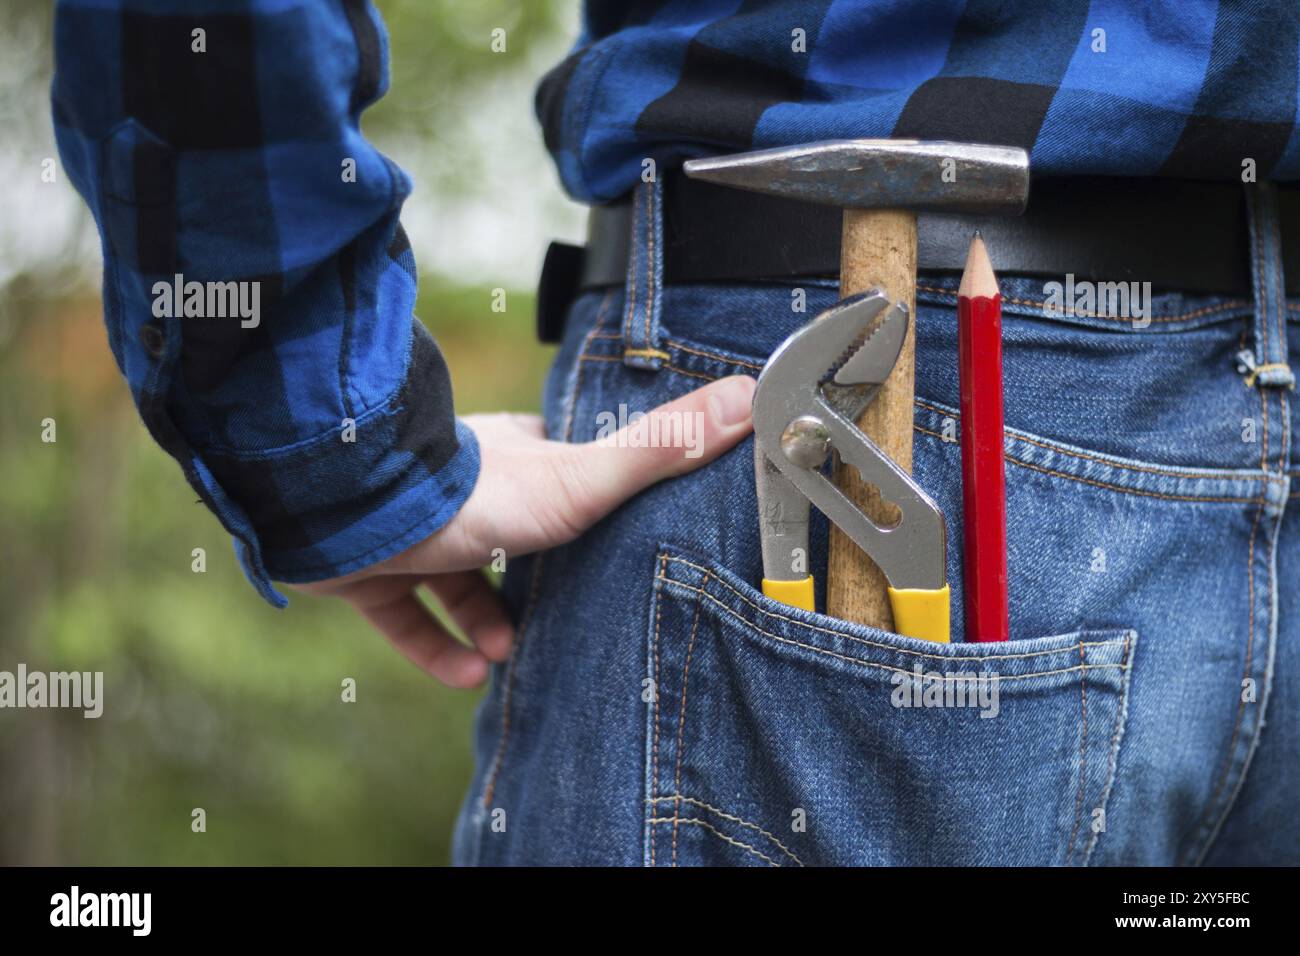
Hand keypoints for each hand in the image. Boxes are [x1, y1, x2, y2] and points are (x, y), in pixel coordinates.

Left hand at [293, 374, 756, 687]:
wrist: (354, 513)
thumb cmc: (474, 491)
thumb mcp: (581, 477)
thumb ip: (659, 450)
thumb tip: (750, 396)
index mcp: (515, 460)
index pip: (558, 473)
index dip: (582, 501)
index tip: (604, 537)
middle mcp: (463, 492)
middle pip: (506, 532)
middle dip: (532, 580)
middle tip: (558, 621)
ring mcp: (412, 530)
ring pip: (452, 578)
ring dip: (484, 620)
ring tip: (506, 656)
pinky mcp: (366, 569)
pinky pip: (402, 614)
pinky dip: (433, 645)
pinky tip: (465, 675)